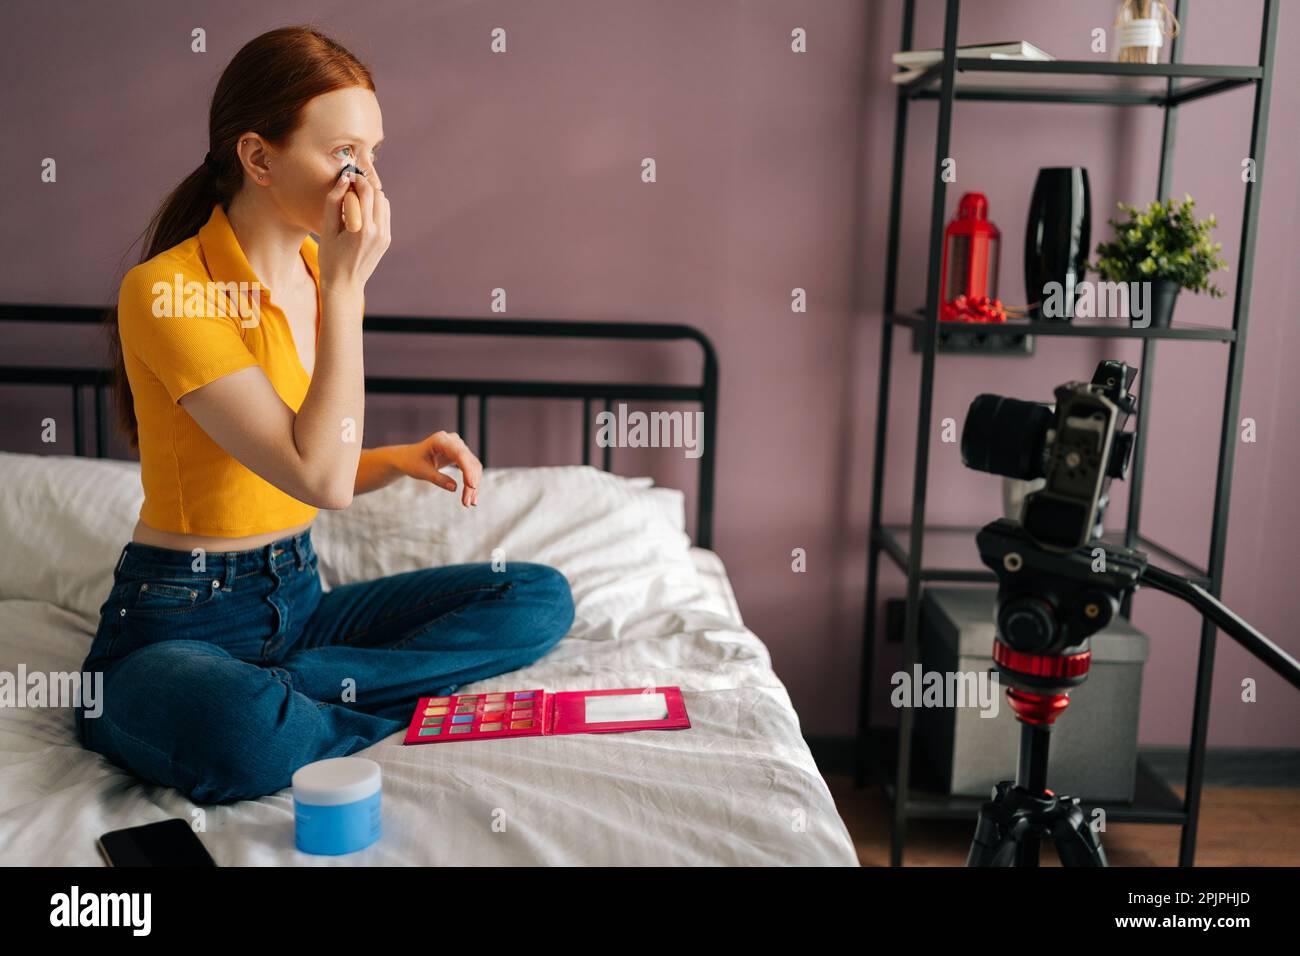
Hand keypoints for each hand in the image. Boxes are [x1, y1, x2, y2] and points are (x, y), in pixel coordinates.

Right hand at [317, 168, 390, 298]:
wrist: (344, 284)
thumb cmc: (330, 257)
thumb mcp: (327, 229)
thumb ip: (334, 202)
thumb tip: (344, 179)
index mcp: (362, 229)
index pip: (366, 191)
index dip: (356, 179)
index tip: (346, 178)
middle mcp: (378, 232)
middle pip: (378, 194)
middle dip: (364, 186)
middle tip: (349, 188)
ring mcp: (385, 236)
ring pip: (384, 202)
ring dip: (371, 196)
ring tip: (354, 201)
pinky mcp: (386, 240)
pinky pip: (384, 215)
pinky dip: (375, 208)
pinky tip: (360, 213)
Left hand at [395, 431, 481, 506]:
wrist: (408, 457)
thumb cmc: (412, 462)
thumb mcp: (422, 472)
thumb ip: (438, 479)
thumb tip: (454, 488)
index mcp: (441, 440)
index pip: (460, 455)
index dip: (468, 471)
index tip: (471, 487)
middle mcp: (453, 440)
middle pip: (469, 462)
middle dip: (471, 483)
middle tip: (468, 503)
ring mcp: (458, 446)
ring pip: (473, 466)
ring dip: (474, 484)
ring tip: (470, 502)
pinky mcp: (460, 453)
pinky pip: (471, 467)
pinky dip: (472, 480)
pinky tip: (471, 494)